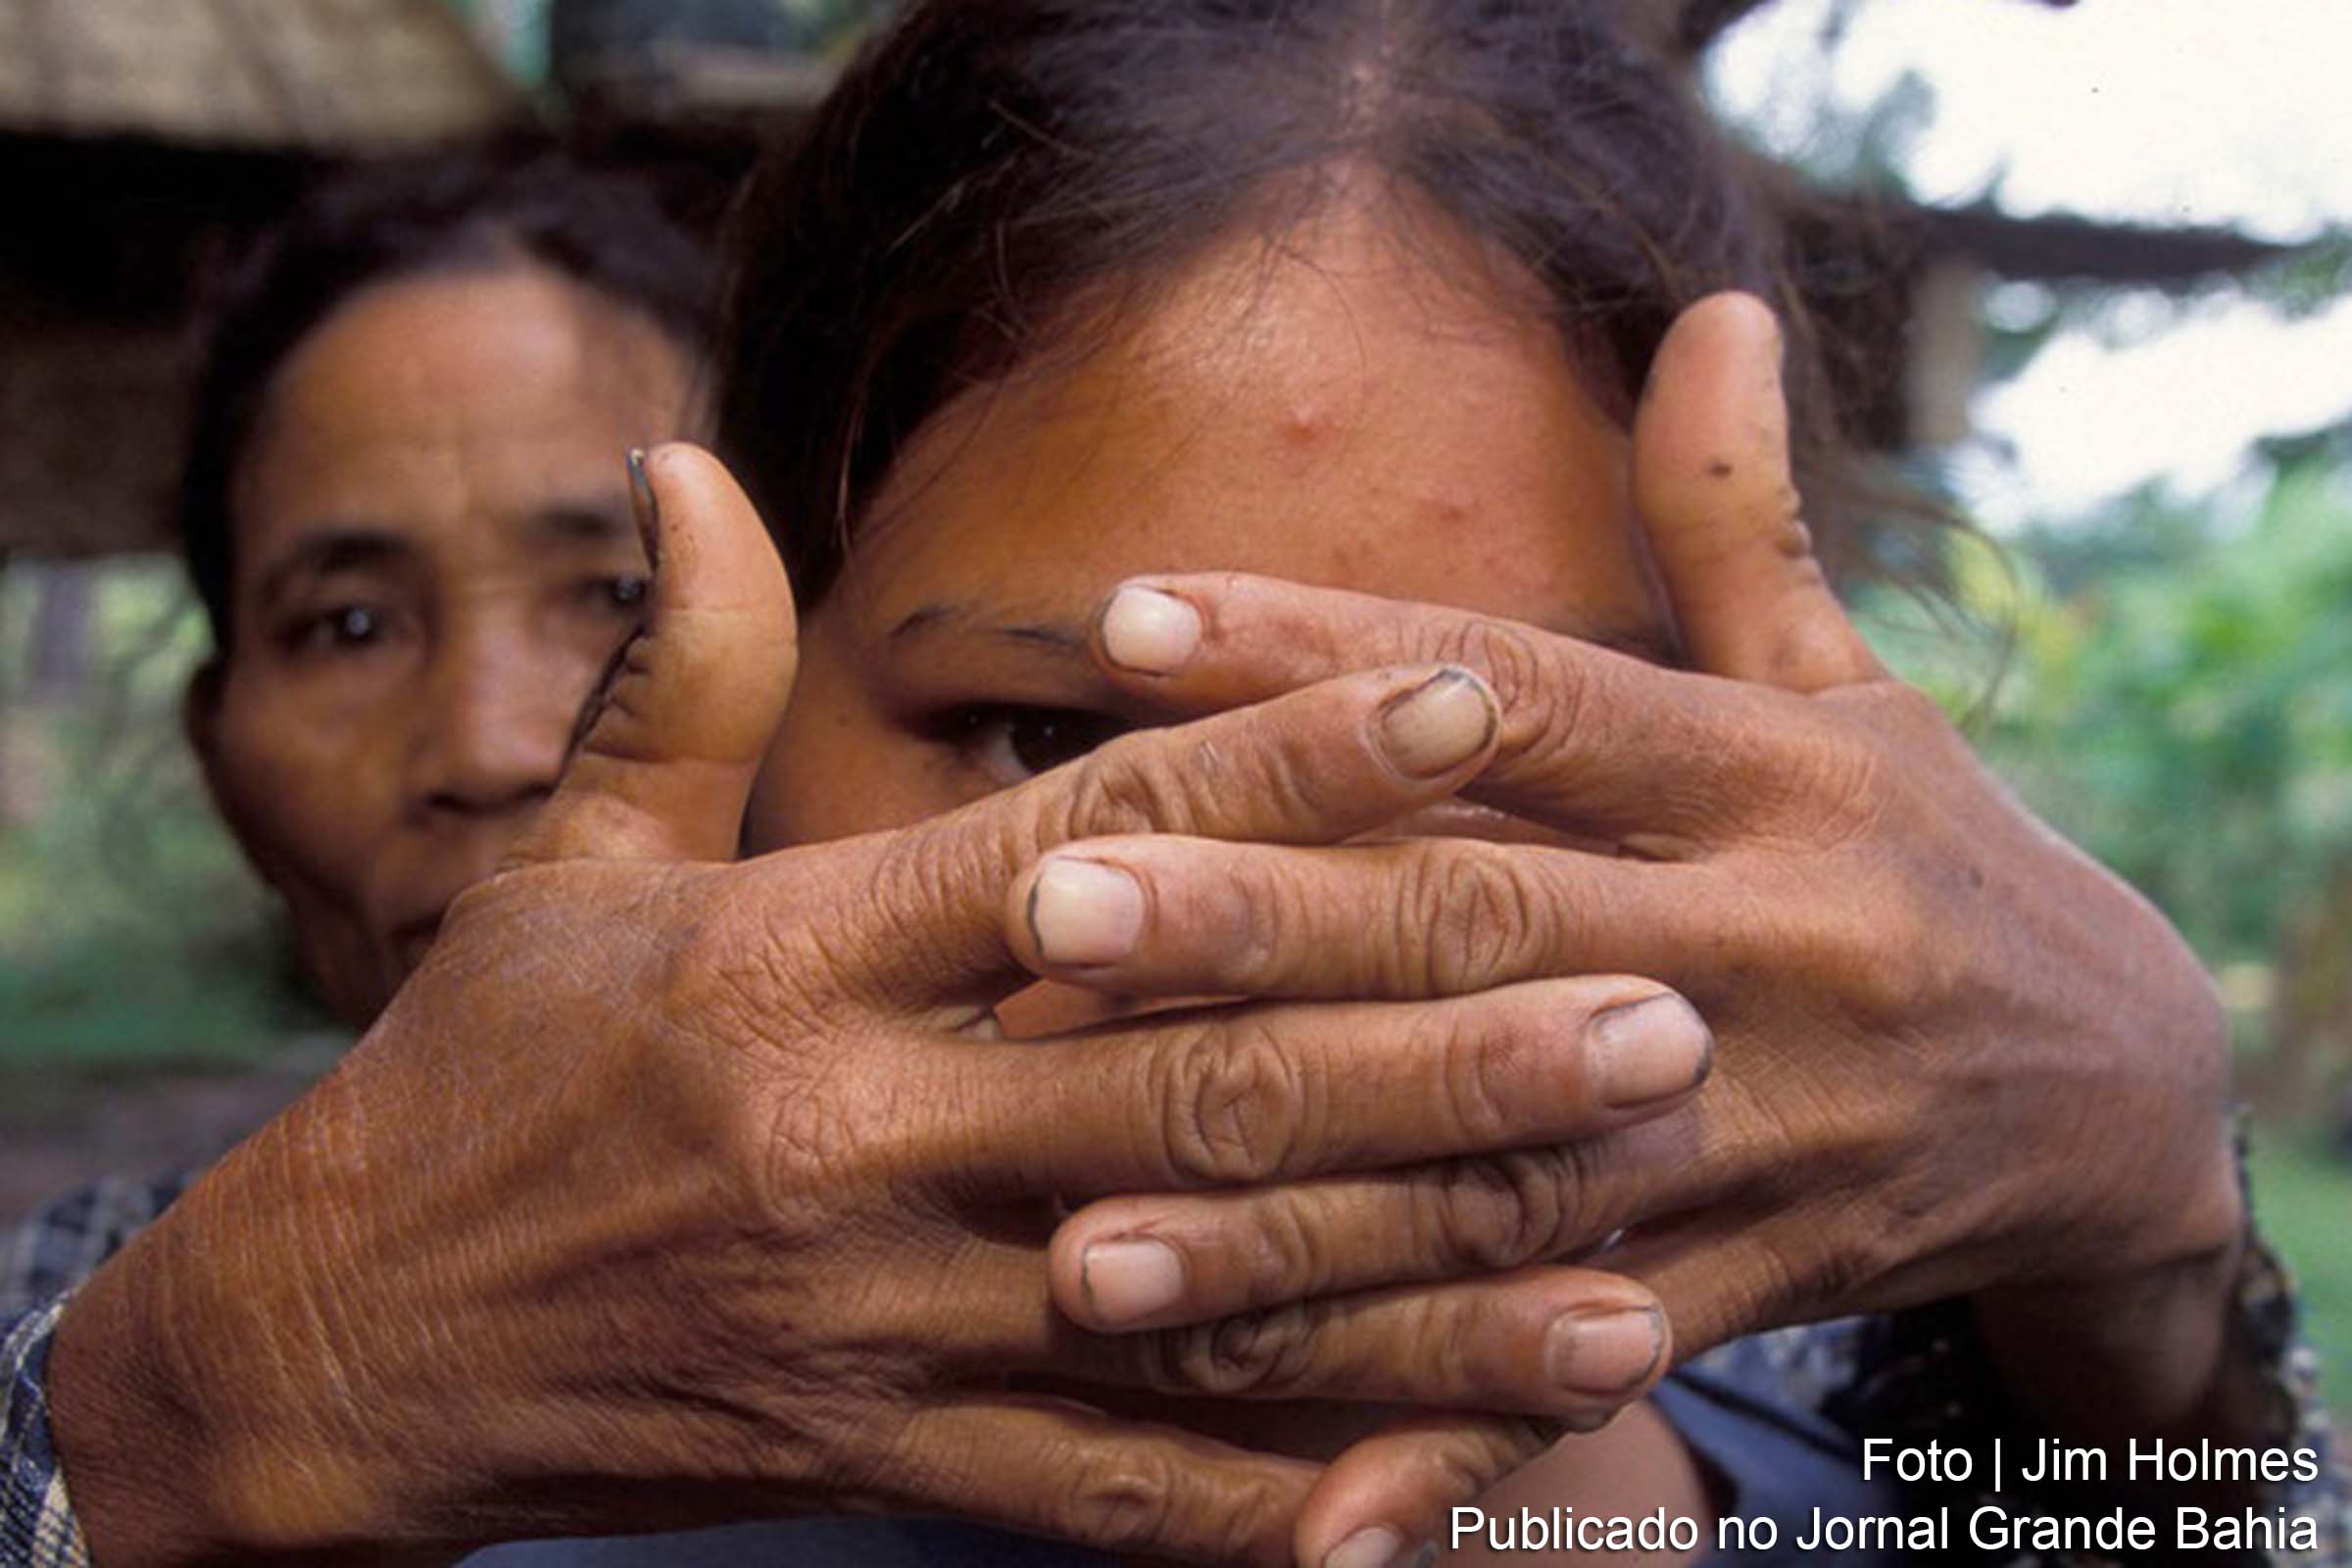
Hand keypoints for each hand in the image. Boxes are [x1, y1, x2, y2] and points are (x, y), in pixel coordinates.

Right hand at [46, 445, 1702, 1567]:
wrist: (335, 1346)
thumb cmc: (474, 1078)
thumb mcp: (555, 863)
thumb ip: (672, 672)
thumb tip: (690, 461)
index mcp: (803, 958)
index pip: (1095, 836)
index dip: (1292, 758)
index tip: (1473, 692)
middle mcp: (865, 1136)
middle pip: (1202, 1083)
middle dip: (1444, 1052)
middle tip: (1663, 1012)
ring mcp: (889, 1320)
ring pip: (1205, 1307)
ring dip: (1432, 1288)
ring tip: (1638, 1262)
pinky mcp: (891, 1458)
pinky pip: (1123, 1493)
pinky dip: (1295, 1499)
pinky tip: (1460, 1486)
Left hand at [1026, 294, 2240, 1433]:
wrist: (2130, 1094)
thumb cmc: (1927, 857)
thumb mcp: (1856, 689)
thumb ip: (1742, 523)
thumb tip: (1704, 304)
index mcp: (1762, 776)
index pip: (1518, 698)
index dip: (1328, 655)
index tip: (1131, 623)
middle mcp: (1759, 946)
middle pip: (1478, 928)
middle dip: (1260, 927)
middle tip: (1044, 913)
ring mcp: (1761, 1133)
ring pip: (1497, 1177)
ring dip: (1292, 1220)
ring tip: (1082, 1243)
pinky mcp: (1760, 1281)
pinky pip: (1583, 1360)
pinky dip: (1449, 1436)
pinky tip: (1302, 1519)